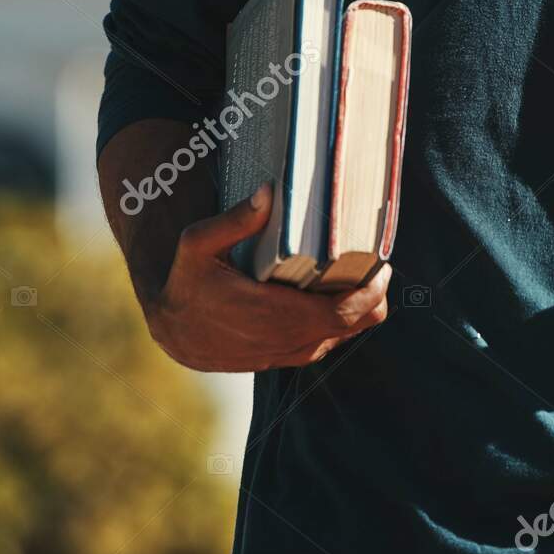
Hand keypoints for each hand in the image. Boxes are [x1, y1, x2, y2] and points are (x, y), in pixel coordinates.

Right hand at [144, 184, 390, 371]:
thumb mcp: (198, 243)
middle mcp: (278, 340)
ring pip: (335, 340)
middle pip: (347, 328)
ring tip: (364, 280)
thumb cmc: (187, 280)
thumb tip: (270, 193)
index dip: (367, 295)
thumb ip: (234, 220)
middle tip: (380, 270)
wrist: (170, 328)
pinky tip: (340, 301)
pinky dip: (336, 327)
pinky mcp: (277, 360)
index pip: (337, 313)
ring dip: (356, 315)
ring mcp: (280, 354)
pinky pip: (319, 347)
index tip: (383, 269)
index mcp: (266, 314)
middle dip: (371, 302)